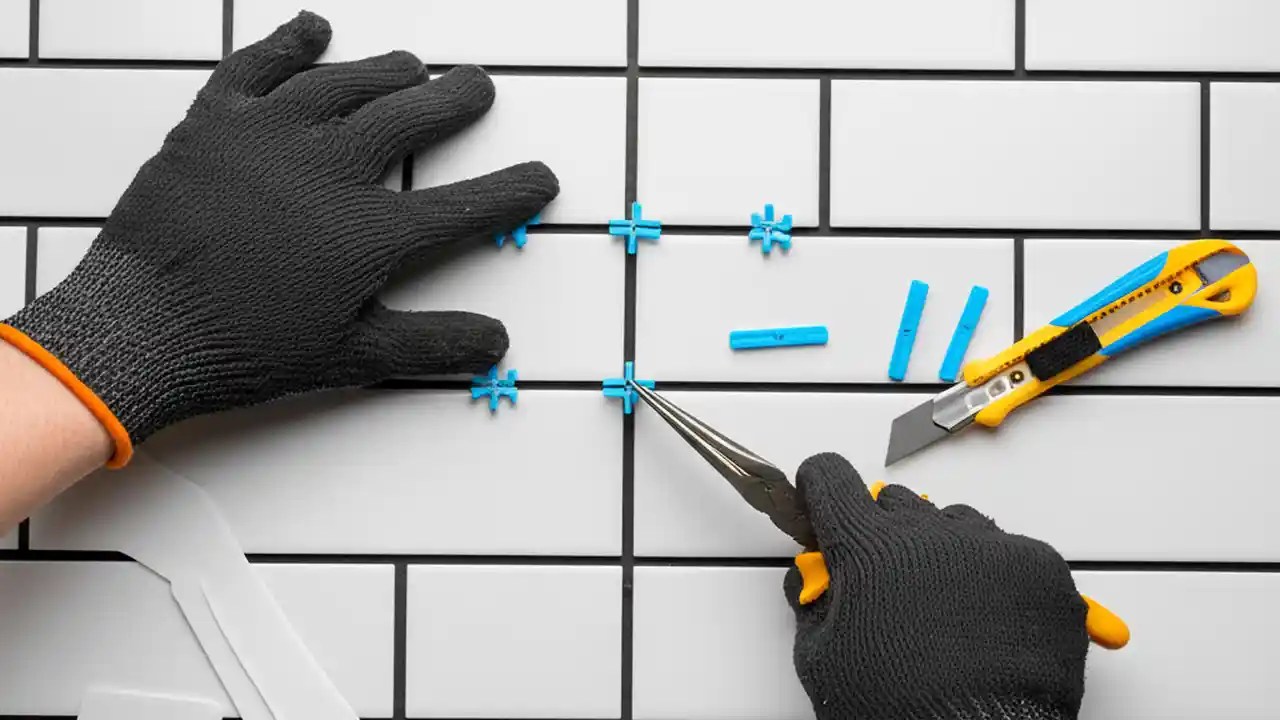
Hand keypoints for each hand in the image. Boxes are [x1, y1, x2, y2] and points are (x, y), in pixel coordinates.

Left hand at [0, 12, 557, 467]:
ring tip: (412, 64)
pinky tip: (314, 30)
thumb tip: (493, 342)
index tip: (539, 177)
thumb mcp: (350, 358)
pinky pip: (257, 65)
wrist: (141, 329)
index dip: (510, 192)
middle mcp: (330, 169)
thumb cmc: (243, 346)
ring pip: (344, 83)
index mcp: (369, 232)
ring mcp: (271, 137)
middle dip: (454, 100)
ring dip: (386, 70)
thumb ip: (429, 344)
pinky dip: (289, 43)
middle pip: (409, 119)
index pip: (463, 207)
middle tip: (477, 86)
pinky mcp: (215, 123)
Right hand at [784, 454, 1087, 719]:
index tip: (822, 496)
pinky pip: (1010, 551)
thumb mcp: (823, 661)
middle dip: (883, 533)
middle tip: (886, 583)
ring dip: (943, 552)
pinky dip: (997, 577)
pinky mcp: (1040, 566)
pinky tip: (989, 620)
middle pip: (895, 502)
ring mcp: (990, 545)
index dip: (822, 487)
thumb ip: (812, 603)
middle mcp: (929, 533)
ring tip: (945, 609)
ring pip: (955, 523)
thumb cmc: (903, 709)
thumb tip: (813, 579)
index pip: (832, 478)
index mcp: (868, 548)